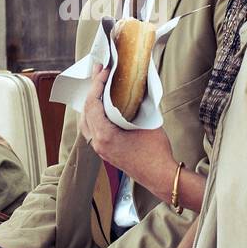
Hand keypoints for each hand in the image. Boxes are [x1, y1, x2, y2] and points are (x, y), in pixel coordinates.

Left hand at [80, 64, 175, 187]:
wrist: (161, 176)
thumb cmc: (156, 151)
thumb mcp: (146, 123)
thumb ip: (133, 106)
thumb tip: (131, 89)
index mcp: (104, 135)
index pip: (92, 104)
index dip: (96, 84)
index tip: (104, 71)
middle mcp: (98, 143)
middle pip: (85, 112)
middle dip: (91, 90)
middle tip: (98, 73)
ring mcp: (100, 150)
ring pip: (86, 122)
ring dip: (90, 104)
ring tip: (98, 88)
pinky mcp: (105, 153)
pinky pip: (92, 130)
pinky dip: (94, 116)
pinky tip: (102, 108)